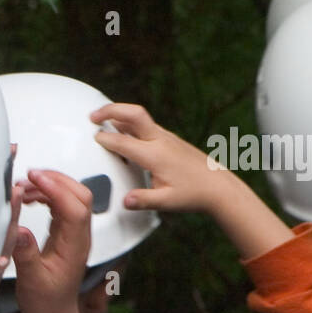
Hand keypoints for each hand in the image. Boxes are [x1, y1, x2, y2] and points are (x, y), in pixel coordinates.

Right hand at [13, 169, 91, 312]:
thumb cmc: (45, 303)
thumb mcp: (31, 280)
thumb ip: (25, 253)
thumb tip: (18, 228)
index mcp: (75, 247)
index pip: (74, 207)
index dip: (56, 188)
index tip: (34, 178)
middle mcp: (80, 237)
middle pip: (80, 195)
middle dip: (56, 179)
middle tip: (29, 176)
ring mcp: (75, 235)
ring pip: (72, 198)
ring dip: (51, 186)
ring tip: (24, 188)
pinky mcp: (66, 235)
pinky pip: (63, 207)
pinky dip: (48, 196)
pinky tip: (29, 199)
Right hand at [92, 103, 293, 258]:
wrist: (219, 186)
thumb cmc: (194, 194)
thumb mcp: (167, 202)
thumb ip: (143, 201)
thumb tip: (125, 201)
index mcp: (156, 155)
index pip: (123, 142)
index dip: (105, 139)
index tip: (93, 139)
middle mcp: (161, 141)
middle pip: (133, 114)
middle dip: (110, 110)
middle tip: (92, 116)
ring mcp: (167, 137)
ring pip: (139, 117)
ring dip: (119, 113)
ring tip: (101, 118)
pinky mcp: (170, 139)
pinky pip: (145, 124)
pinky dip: (129, 122)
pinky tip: (123, 130)